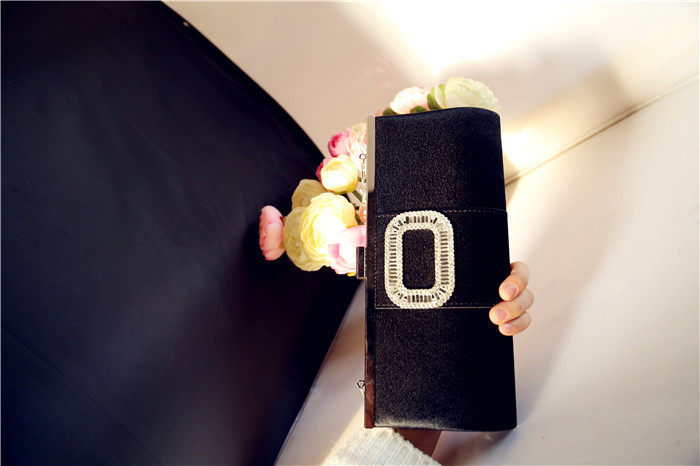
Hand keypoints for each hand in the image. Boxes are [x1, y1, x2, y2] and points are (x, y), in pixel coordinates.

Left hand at [396, 261, 532, 455]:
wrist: (429, 339)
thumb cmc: (419, 302)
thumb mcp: (415, 284)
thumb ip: (400, 268)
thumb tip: (369, 248)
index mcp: (483, 270)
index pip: (509, 266)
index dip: (513, 276)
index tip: (500, 289)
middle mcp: (495, 286)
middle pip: (521, 287)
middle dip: (514, 300)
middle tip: (493, 313)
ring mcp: (502, 305)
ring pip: (524, 305)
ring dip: (517, 314)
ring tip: (497, 324)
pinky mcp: (502, 324)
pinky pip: (520, 324)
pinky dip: (518, 327)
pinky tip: (504, 333)